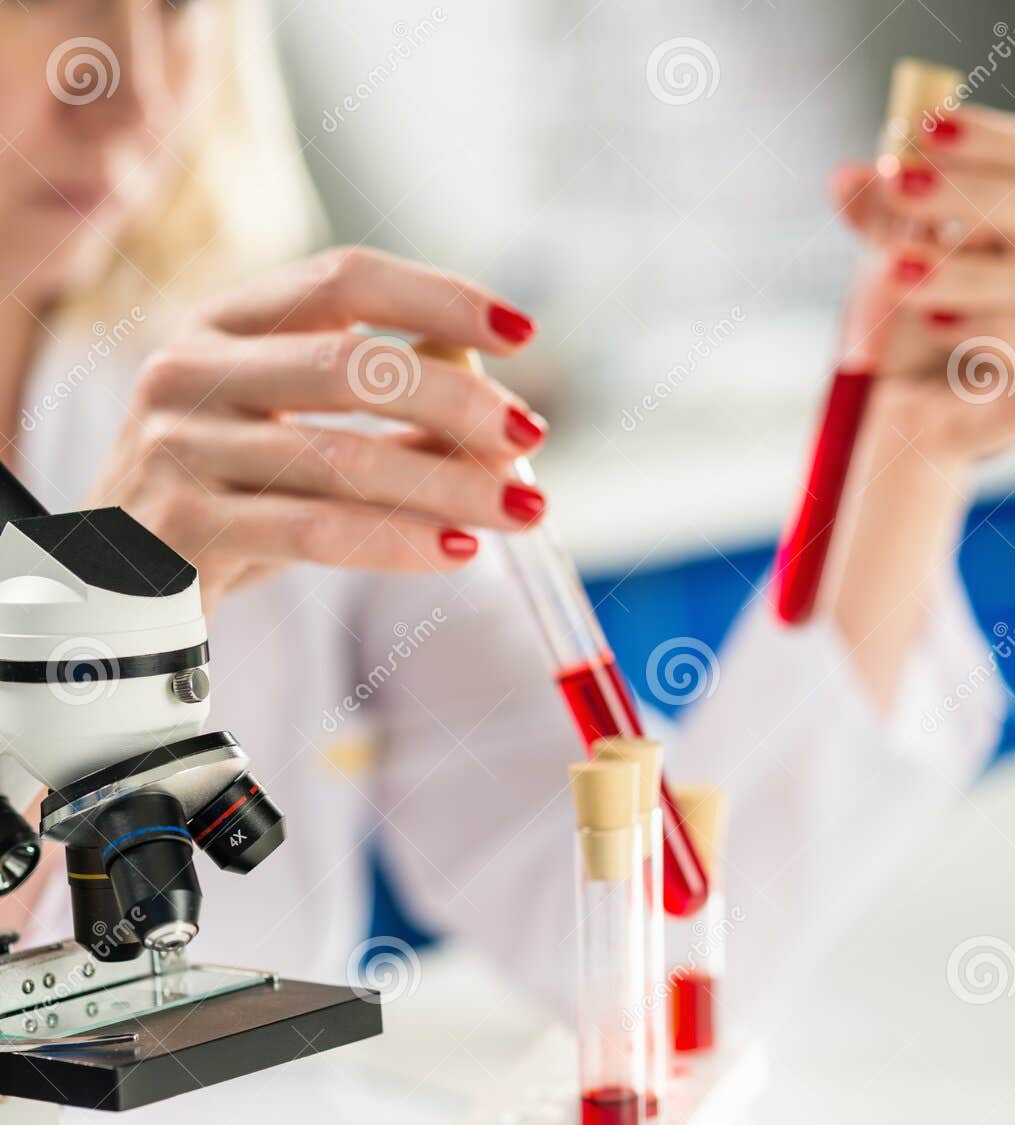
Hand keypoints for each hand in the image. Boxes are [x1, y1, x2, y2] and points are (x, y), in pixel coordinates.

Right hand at [88, 248, 548, 612]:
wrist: (114, 585)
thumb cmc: (225, 499)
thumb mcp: (290, 434)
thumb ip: (381, 414)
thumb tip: (498, 415)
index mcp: (223, 322)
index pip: (342, 279)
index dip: (439, 297)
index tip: (523, 331)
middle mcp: (190, 369)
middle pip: (352, 366)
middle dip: (459, 403)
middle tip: (530, 436)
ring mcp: (180, 447)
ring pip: (344, 460)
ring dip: (451, 487)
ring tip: (524, 507)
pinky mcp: (185, 527)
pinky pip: (316, 532)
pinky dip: (400, 543)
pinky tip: (459, 552)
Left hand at [834, 105, 1014, 462]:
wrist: (913, 423)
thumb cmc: (911, 338)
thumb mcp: (891, 267)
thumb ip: (880, 222)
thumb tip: (844, 179)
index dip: (984, 138)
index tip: (923, 129)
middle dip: (964, 191)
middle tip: (899, 186)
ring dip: (960, 266)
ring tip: (896, 270)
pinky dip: (982, 326)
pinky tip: (935, 325)